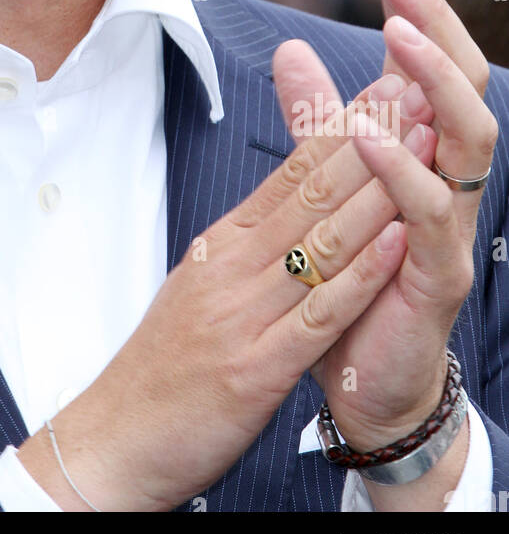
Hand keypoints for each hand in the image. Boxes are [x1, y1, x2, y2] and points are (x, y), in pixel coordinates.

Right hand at [16, 65, 410, 510]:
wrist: (113, 440)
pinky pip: (318, 314)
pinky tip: (395, 242)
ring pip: (321, 241)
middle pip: (310, 192)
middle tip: (413, 94)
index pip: (290, 173)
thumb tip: (280, 208)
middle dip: (370, 141)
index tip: (381, 92)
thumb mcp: (199, 288)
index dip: (342, 129)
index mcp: (220, 245)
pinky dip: (361, 275)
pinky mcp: (255, 369)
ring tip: (419, 148)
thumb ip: (244, 248)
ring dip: (378, 191)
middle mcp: (231, 267)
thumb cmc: (159, 371)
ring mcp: (242, 315)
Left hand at [282, 0, 496, 457]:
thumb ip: (317, 118)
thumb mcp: (328, 181)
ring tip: (398, 31)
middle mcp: (447, 174)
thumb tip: (293, 50)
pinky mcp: (439, 272)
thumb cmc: (349, 272)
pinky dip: (405, 169)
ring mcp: (451, 221)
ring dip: (435, 80)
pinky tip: (374, 134)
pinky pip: (434, 212)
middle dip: (435, 22)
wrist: (355, 378)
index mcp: (421, 146)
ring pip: (470, 137)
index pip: (426, 56)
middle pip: (466, 81)